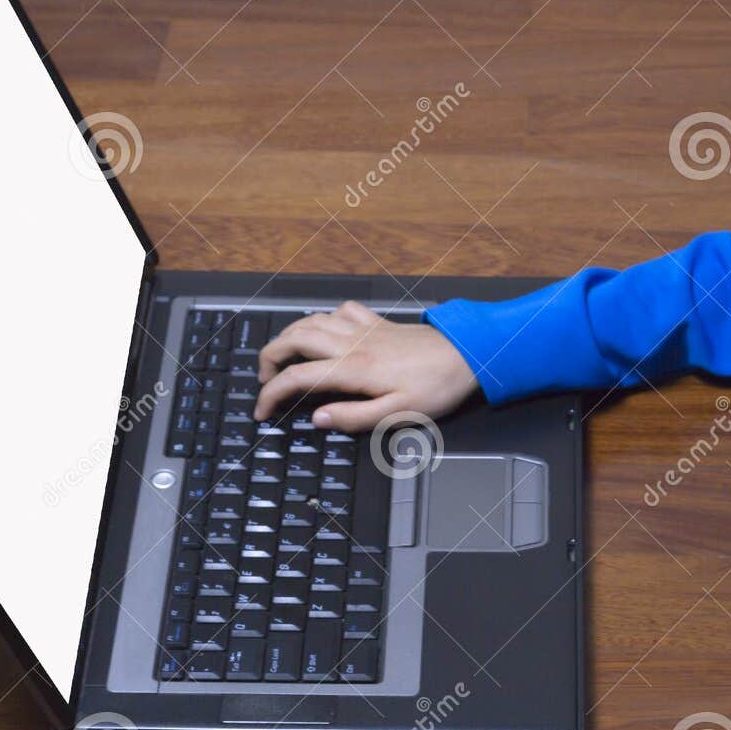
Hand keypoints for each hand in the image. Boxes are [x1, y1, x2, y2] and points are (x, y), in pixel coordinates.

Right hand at [253, 300, 479, 431]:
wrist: (468, 354)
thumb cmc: (437, 386)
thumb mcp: (398, 414)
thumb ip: (354, 417)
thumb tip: (318, 419)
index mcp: (354, 369)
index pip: (297, 377)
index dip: (271, 394)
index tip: (262, 412)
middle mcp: (353, 343)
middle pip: (293, 339)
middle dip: (268, 358)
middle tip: (264, 382)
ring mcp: (364, 329)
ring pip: (311, 320)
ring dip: (288, 336)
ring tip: (282, 358)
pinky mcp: (377, 323)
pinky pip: (340, 311)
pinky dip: (322, 319)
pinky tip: (324, 332)